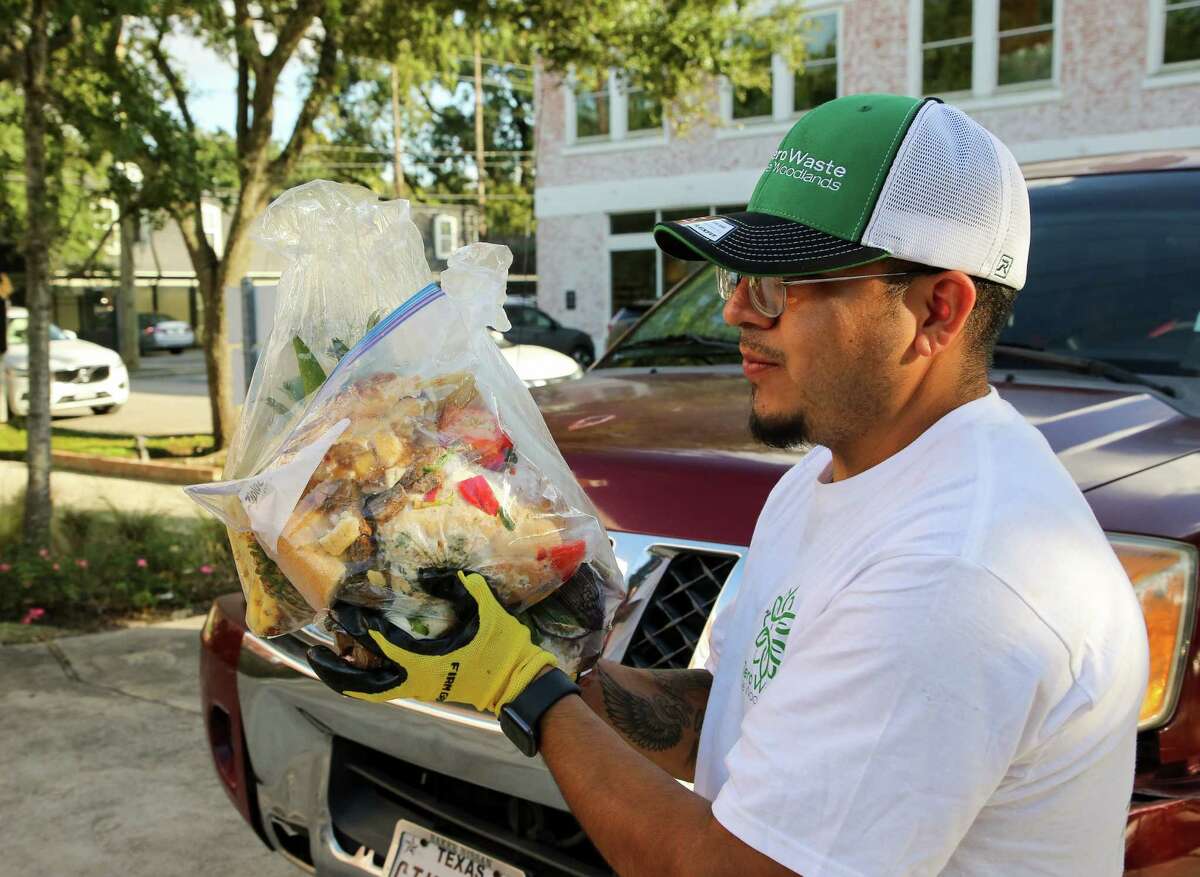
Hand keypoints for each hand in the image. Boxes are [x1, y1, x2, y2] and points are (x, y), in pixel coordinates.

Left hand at [306, 569, 556, 715]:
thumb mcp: (485, 608)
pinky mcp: (423, 690)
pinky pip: (383, 687)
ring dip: (345, 676)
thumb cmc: (503, 646)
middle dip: (337, 665)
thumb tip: (432, 572)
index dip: (361, 627)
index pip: (383, 644)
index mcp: (427, 662)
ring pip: (370, 690)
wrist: (518, 682)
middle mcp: (416, 681)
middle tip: (318, 646)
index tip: (345, 611)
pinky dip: (363, 679)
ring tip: (324, 659)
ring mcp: (419, 689)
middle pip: (363, 682)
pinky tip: (355, 664)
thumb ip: (459, 586)